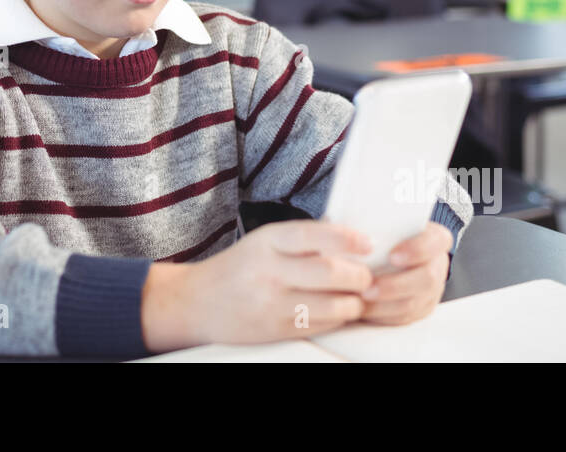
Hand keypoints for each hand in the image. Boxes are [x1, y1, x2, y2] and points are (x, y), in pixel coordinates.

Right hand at [142, 220, 375, 351]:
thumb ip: (302, 239)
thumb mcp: (263, 241)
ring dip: (355, 302)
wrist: (197, 302)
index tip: (368, 243)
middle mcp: (269, 271)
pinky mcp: (277, 330)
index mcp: (267, 241)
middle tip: (368, 276)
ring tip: (358, 296)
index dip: (347, 238)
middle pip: (329, 272)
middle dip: (359, 276)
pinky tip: (339, 311)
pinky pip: (321, 325)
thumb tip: (353, 240)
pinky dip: (339, 318)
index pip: (313, 234)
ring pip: (332, 305)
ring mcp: (272, 304)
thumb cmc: (240, 266)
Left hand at [359, 222, 452, 324]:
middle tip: (368, 288)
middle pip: (427, 279)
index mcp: (434, 238)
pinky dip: (383, 315)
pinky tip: (364, 308)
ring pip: (414, 303)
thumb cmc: (383, 232)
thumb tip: (351, 232)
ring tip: (361, 299)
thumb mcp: (382, 222)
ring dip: (385, 305)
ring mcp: (431, 290)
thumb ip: (375, 226)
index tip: (392, 256)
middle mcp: (437, 264)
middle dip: (395, 286)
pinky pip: (405, 317)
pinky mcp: (420, 308)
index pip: (435, 242)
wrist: (387, 250)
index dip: (417, 250)